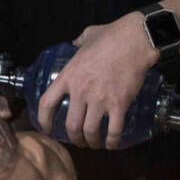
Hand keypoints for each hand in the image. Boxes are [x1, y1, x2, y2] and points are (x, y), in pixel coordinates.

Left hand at [38, 13, 158, 149]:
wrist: (135, 40)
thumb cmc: (111, 35)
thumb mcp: (87, 35)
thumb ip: (78, 42)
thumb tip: (75, 42)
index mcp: (68, 76)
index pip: (47, 104)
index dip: (44, 121)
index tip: (47, 130)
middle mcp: (81, 91)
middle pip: (71, 125)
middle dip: (74, 138)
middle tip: (79, 140)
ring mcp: (100, 99)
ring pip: (90, 131)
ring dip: (91, 142)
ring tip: (94, 144)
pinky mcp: (119, 104)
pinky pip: (114, 130)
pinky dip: (112, 141)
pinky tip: (111, 144)